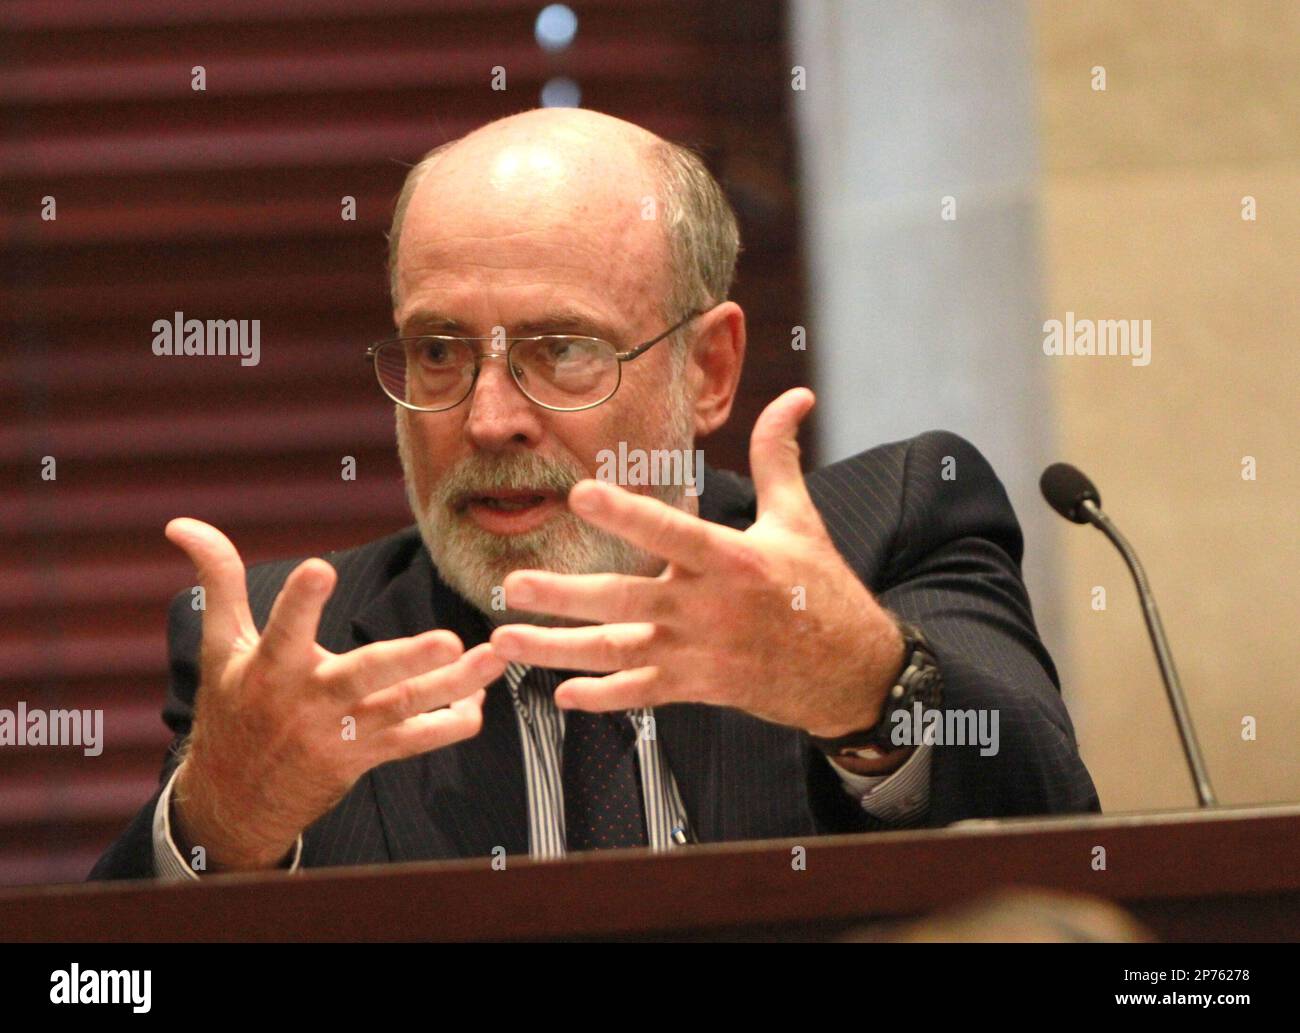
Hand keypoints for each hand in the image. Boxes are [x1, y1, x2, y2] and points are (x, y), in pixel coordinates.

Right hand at [166, 519, 505, 869]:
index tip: (317, 567)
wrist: (236, 800)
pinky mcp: (369, 756)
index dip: (299, 601)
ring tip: (494, 659)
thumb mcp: (219, 646)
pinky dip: (450, 724)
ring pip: (406, 708)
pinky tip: (479, 700)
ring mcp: (344, 732)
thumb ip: (218, 581)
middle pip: (363, 676)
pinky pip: (417, 742)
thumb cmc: (232, 708)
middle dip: (407, 659)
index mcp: (270, 668)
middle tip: (448, 640)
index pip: (283, 629)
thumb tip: (182, 523)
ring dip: (454, 685)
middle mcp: (310, 701)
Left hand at [489, 388, 904, 737]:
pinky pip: (641, 694)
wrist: (849, 672)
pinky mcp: (696, 685)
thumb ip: (778, 457)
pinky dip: (602, 697)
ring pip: (618, 652)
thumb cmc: (820, 588)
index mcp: (733, 561)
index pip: (671, 533)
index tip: (579, 494)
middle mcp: (709, 609)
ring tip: (506, 640)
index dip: (626, 514)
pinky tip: (561, 693)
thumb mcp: (800, 520)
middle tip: (510, 586)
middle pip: (626, 600)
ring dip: (558, 649)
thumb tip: (795, 395)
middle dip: (564, 596)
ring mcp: (698, 653)